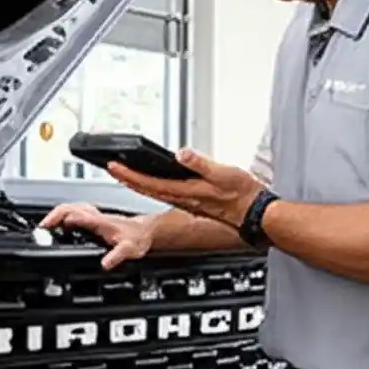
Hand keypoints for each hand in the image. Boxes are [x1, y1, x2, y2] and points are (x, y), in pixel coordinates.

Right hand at [39, 202, 154, 269]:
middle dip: (53, 215)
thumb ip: (117, 256)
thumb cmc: (137, 238)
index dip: (64, 220)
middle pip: (69, 207)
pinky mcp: (93, 217)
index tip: (50, 227)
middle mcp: (95, 216)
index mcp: (101, 222)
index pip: (78, 216)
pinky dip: (62, 216)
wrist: (146, 231)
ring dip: (56, 214)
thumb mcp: (130, 249)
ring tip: (45, 225)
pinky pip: (74, 211)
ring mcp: (93, 215)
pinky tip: (59, 223)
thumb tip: (104, 264)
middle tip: (42, 228)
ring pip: (70, 207)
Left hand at [107, 148, 261, 227]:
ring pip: (155, 192)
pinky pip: (166, 194)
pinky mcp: (194, 202)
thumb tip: (181, 154)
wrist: (256, 213)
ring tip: (126, 174)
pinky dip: (154, 187)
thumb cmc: (242, 195)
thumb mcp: (223, 173)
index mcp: (186, 192)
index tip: (114, 166)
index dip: (129, 175)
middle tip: (112, 169)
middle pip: (147, 189)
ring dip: (138, 184)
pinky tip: (153, 183)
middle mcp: (183, 199)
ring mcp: (188, 202)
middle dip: (127, 179)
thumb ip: (201, 164)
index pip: (150, 183)